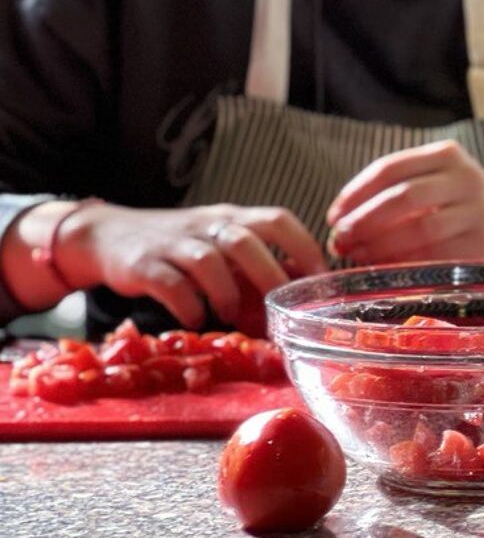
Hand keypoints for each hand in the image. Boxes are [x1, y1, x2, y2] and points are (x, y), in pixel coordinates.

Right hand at [56, 202, 327, 330]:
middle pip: (245, 240)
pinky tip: (197, 319)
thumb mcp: (220, 244)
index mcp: (233, 218)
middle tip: (280, 308)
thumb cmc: (178, 245)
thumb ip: (257, 262)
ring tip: (233, 316)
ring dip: (227, 292)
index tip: (320, 278)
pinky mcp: (144, 264)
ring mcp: (174, 243)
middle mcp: (207, 225)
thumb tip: (303, 286)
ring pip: (209, 260)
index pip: (278, 220)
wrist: (108, 236)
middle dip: (270, 275)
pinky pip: (170, 283)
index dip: (304, 246)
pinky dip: (188, 304)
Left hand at [325, 140, 483, 264]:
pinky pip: (435, 259)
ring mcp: (478, 215)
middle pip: (403, 198)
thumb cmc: (466, 204)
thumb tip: (344, 220)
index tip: (334, 215)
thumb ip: (400, 188)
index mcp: (449, 156)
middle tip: (341, 240)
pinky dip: (404, 265)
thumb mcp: (442, 179)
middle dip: (363, 222)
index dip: (355, 193)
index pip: (391, 168)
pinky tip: (387, 269)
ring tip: (358, 256)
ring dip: (379, 247)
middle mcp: (466, 180)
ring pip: (418, 231)